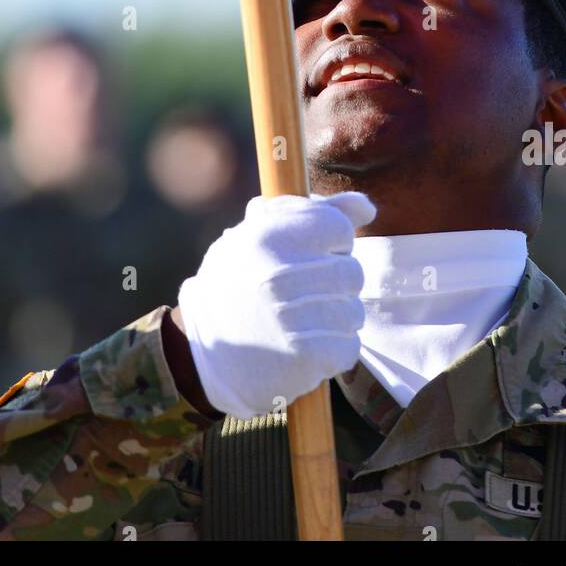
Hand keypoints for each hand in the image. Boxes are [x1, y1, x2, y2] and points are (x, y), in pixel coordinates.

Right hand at [176, 191, 375, 419]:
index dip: (331, 244)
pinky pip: (349, 347)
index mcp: (268, 236)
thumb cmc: (235, 284)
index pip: (339, 228)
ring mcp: (294, 319)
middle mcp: (280, 275)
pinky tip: (305, 348)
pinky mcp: (306, 358)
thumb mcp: (257, 234)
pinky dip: (333, 351)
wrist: (200, 352)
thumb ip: (311, 212)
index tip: (311, 257)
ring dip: (335, 320)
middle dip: (335, 285)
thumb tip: (366, 207)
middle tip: (303, 296)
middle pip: (352, 272)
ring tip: (302, 323)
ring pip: (353, 312)